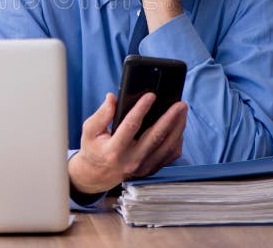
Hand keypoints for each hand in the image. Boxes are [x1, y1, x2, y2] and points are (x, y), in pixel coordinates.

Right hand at [68, 92, 187, 194]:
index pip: (130, 126)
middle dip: (170, 118)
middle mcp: (131, 160)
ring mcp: (143, 167)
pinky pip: (169, 155)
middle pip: (155, 137)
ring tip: (183, 112)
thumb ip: (102, 114)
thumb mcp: (90, 130)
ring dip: (178, 128)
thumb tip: (112, 98)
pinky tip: (178, 127)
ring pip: (167, 147)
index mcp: (114, 150)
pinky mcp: (151, 170)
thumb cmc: (94, 149)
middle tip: (180, 104)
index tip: (151, 96)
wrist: (97, 175)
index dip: (141, 109)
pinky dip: (177, 140)